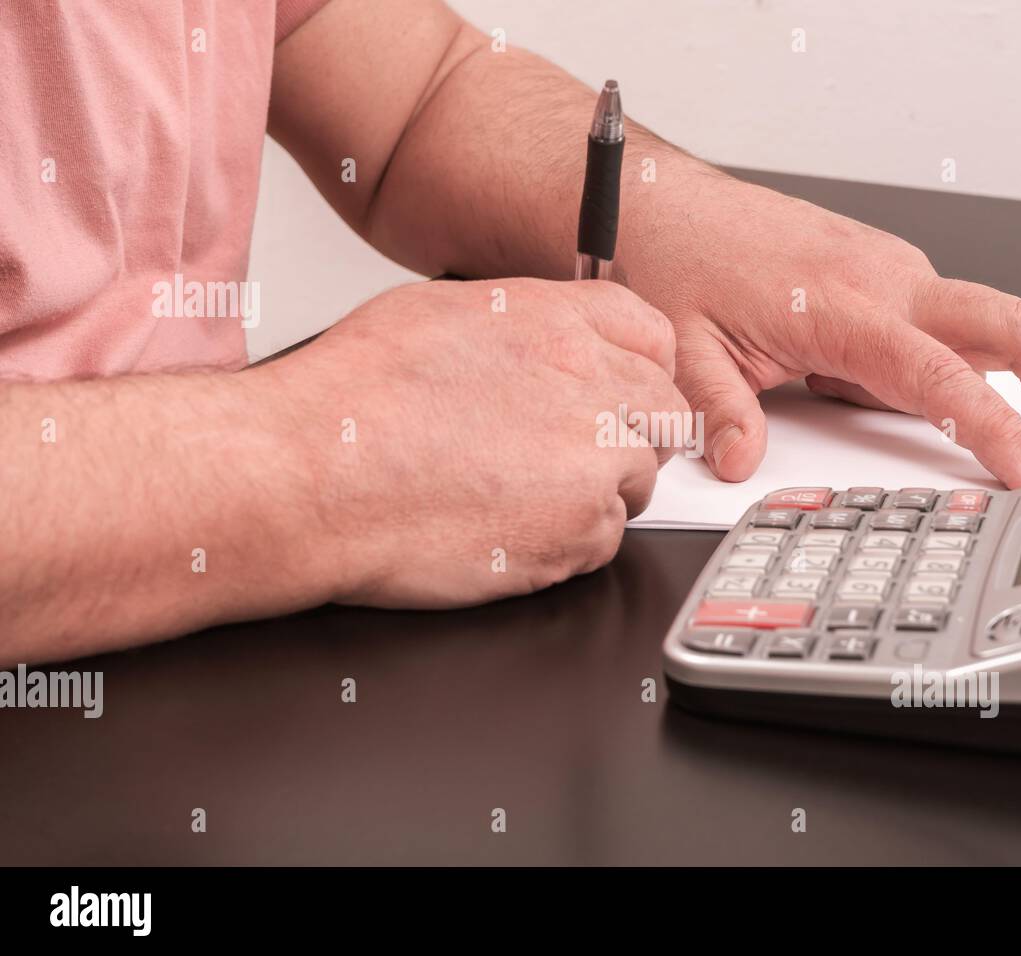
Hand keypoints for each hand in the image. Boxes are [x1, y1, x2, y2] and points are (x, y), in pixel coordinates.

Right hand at [274, 278, 686, 607]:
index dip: (642, 369)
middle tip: (572, 455)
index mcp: (557, 325)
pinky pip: (602, 542)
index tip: (626, 391)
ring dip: (595, 493)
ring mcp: (592, 464)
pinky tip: (503, 526)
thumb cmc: (352, 399)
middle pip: (665, 414)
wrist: (312, 474)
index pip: (653, 336)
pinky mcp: (576, 534)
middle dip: (630, 436)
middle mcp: (590, 387)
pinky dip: (565, 542)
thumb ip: (525, 325)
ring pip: (636, 482)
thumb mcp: (441, 315)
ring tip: (516, 494)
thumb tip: (553, 340)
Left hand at [623, 178, 1020, 486]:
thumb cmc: (680, 259)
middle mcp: (885, 280)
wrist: (668, 202)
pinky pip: (955, 320)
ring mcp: (892, 273)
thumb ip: (719, 410)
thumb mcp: (685, 347)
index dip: (995, 430)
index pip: (943, 376)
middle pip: (1014, 327)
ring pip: (996, 320)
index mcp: (845, 305)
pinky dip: (996, 357)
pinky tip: (1003, 396)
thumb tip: (741, 462)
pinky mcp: (885, 276)